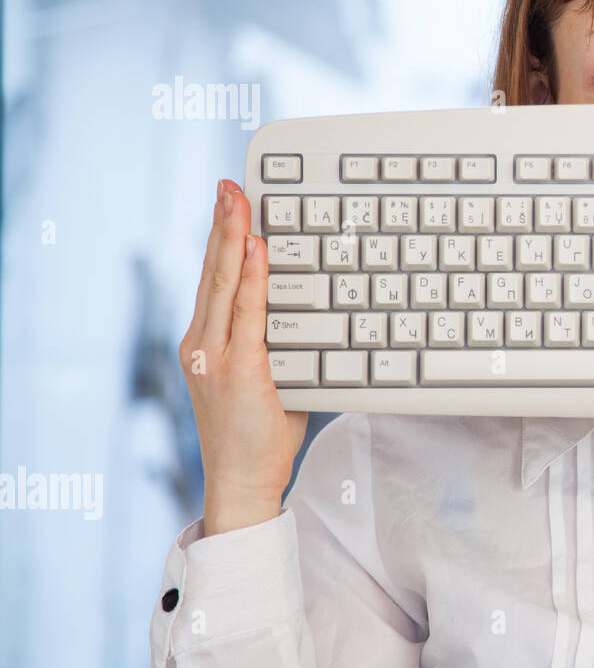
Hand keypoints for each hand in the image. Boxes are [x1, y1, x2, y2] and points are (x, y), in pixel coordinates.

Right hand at [179, 179, 307, 535]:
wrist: (242, 482)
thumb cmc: (261, 432)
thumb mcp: (273, 375)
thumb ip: (284, 341)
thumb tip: (317, 313)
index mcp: (208, 342)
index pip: (215, 279)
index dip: (221, 239)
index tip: (229, 203)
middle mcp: (203, 343)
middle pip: (213, 272)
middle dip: (221, 224)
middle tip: (229, 185)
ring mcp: (214, 358)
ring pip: (223, 285)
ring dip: (232, 239)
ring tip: (238, 201)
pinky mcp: (235, 372)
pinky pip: (247, 317)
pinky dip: (250, 280)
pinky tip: (255, 251)